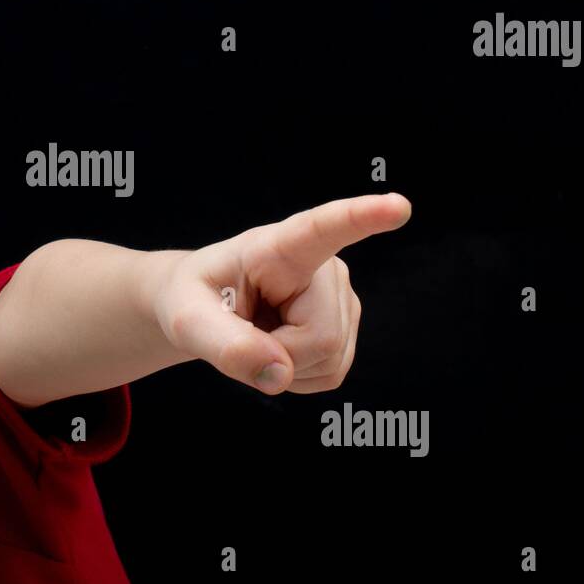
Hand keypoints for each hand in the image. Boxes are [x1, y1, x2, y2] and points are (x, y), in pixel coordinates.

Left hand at [152, 193, 411, 394]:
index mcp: (280, 246)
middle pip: (321, 337)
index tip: (397, 206)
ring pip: (329, 359)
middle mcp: (325, 266)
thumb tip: (277, 373)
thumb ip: (223, 345)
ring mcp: (342, 298)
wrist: (205, 308)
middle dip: (277, 355)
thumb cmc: (194, 300)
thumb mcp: (186, 320)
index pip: (325, 230)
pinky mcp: (347, 327)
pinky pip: (330, 374)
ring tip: (260, 334)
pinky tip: (277, 349)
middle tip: (245, 332)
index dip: (363, 218)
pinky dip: (296, 376)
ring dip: (284, 367)